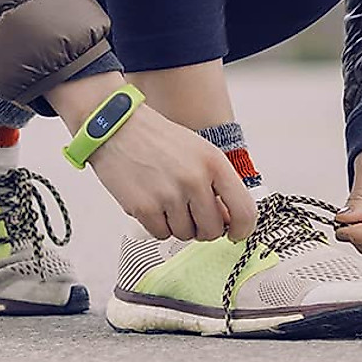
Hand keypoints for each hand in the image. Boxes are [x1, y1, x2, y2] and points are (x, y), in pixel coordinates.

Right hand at [44, 68, 256, 243]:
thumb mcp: (198, 151)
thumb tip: (227, 221)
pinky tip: (151, 201)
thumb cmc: (158, 139)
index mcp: (214, 163)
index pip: (244, 210)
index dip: (243, 229)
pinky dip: (157, 224)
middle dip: (203, 228)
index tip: (235, 233)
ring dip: (177, 224)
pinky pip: (161, 234)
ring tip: (166, 197)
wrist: (118, 127)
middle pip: (213, 230)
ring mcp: (170, 195)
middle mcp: (195, 179)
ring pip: (186, 235)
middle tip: (190, 211)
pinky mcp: (145, 208)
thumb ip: (217, 183)